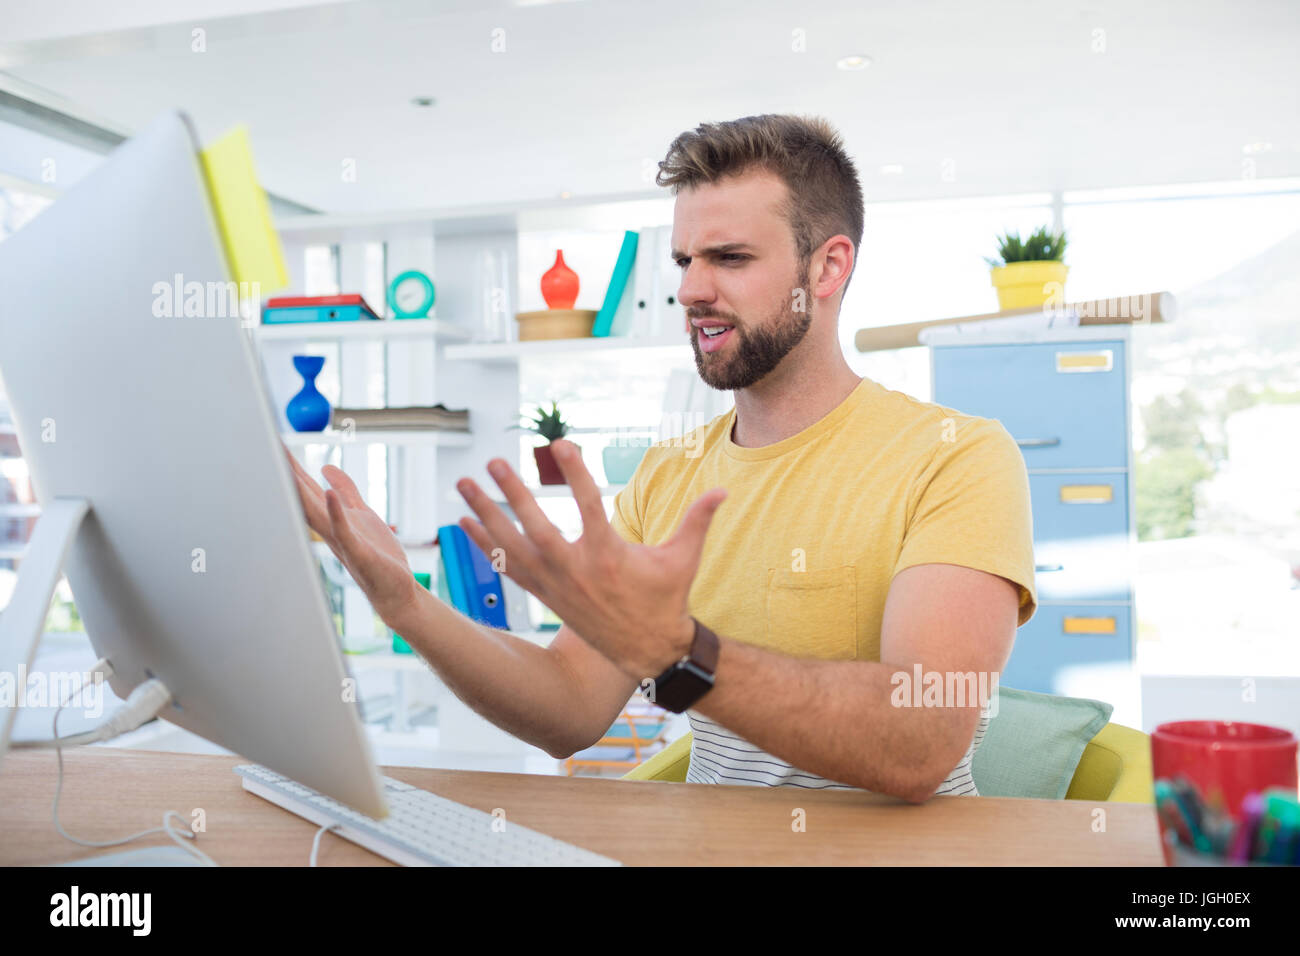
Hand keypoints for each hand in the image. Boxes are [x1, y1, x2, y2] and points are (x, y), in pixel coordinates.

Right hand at [283, 446, 419, 628]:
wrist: (395, 589)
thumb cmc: (378, 555)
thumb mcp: (361, 514)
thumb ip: (345, 490)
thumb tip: (326, 467)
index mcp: (330, 517)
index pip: (305, 486)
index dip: (290, 464)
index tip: (274, 440)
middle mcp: (329, 528)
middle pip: (303, 494)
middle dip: (287, 471)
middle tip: (268, 444)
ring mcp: (342, 540)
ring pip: (315, 510)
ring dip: (301, 488)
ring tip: (286, 464)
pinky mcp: (359, 551)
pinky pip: (343, 529)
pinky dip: (335, 511)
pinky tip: (328, 492)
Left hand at [455, 438, 725, 679]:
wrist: (647, 649)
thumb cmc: (666, 598)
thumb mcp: (685, 558)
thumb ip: (698, 519)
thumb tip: (724, 489)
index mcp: (609, 554)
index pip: (587, 504)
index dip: (574, 473)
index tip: (558, 444)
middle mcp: (575, 569)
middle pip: (536, 525)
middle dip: (512, 493)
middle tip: (493, 462)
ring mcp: (555, 584)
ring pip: (512, 545)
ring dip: (484, 514)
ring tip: (463, 484)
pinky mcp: (544, 594)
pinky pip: (507, 565)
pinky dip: (485, 543)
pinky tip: (464, 520)